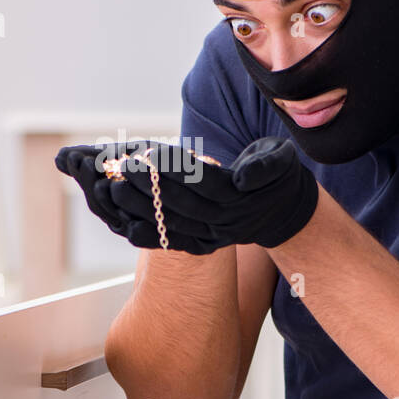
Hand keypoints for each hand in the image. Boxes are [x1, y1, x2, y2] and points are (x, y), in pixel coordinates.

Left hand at [57, 137, 319, 253]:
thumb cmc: (278, 174)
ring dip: (142, 209)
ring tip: (115, 190)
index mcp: (240, 197)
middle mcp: (225, 220)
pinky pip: (175, 243)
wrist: (283, 210)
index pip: (202, 182)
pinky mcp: (206, 243)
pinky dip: (151, 237)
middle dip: (150, 185)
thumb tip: (244, 178)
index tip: (150, 154)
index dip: (175, 169)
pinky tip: (126, 227)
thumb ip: (264, 166)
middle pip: (182, 204)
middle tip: (122, 168)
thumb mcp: (280, 160)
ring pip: (173, 224)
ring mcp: (215, 235)